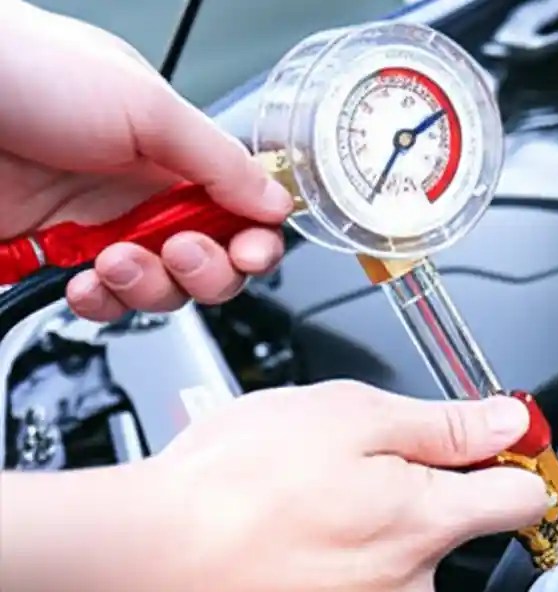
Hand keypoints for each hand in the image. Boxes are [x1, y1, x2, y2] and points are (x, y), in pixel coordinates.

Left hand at [0, 2, 292, 320]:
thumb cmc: (29, 68)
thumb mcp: (145, 103)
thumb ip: (218, 160)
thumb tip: (275, 202)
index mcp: (174, 151)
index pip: (241, 211)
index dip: (253, 239)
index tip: (248, 252)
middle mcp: (142, 192)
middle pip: (210, 261)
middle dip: (207, 271)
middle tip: (183, 254)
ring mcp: (99, 227)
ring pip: (160, 289)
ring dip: (150, 287)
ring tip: (116, 259)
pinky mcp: (54, 257)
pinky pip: (100, 302)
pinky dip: (101, 303)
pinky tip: (86, 282)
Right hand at [143, 381, 546, 591]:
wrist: (146, 565)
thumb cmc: (234, 487)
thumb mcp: (349, 414)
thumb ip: (443, 424)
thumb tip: (506, 423)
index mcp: (427, 520)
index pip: (523, 499)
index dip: (512, 465)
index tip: (497, 452)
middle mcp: (410, 585)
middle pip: (442, 530)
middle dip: (405, 495)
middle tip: (339, 468)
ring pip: (390, 566)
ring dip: (358, 534)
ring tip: (292, 508)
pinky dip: (323, 576)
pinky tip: (278, 548)